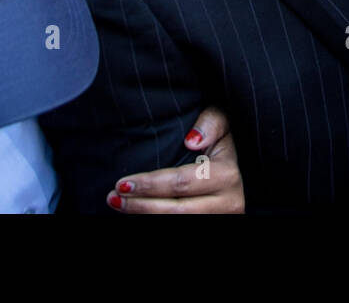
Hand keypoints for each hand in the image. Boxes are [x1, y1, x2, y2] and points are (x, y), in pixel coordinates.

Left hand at [108, 107, 243, 213]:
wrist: (234, 168)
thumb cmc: (220, 141)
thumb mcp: (221, 124)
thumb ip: (211, 124)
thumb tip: (192, 140)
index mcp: (227, 176)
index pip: (182, 182)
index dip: (151, 185)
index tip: (122, 182)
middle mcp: (228, 203)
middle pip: (177, 210)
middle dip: (141, 205)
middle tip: (114, 197)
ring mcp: (220, 218)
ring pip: (177, 223)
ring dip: (144, 215)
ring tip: (119, 204)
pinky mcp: (211, 224)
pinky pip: (181, 225)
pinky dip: (155, 220)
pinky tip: (137, 212)